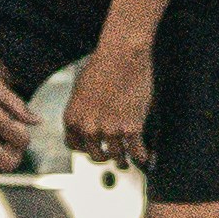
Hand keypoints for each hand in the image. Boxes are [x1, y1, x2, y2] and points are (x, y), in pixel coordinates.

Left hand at [70, 31, 159, 169]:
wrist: (122, 55)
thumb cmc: (103, 65)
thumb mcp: (82, 89)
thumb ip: (83, 110)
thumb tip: (91, 122)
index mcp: (73, 118)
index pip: (74, 146)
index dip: (85, 148)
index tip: (94, 148)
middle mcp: (88, 128)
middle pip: (95, 156)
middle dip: (104, 156)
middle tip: (112, 156)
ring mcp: (110, 131)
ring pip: (117, 158)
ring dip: (123, 161)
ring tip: (128, 162)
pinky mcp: (131, 129)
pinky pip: (136, 153)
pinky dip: (142, 157)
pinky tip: (145, 157)